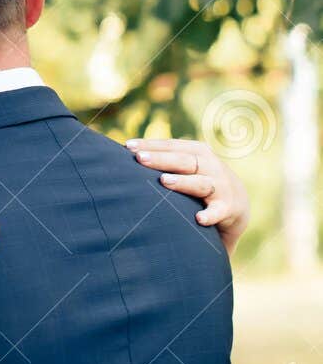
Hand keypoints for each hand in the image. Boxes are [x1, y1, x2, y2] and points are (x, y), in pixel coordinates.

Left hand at [125, 136, 249, 253]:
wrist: (237, 204)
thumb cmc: (201, 181)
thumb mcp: (187, 167)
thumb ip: (164, 161)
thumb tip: (126, 154)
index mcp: (198, 153)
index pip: (172, 146)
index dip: (151, 145)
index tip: (127, 147)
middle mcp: (210, 166)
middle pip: (184, 161)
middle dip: (161, 159)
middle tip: (140, 159)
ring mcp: (220, 187)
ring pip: (200, 183)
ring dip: (183, 182)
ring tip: (164, 181)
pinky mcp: (228, 209)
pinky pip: (218, 212)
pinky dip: (210, 215)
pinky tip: (199, 219)